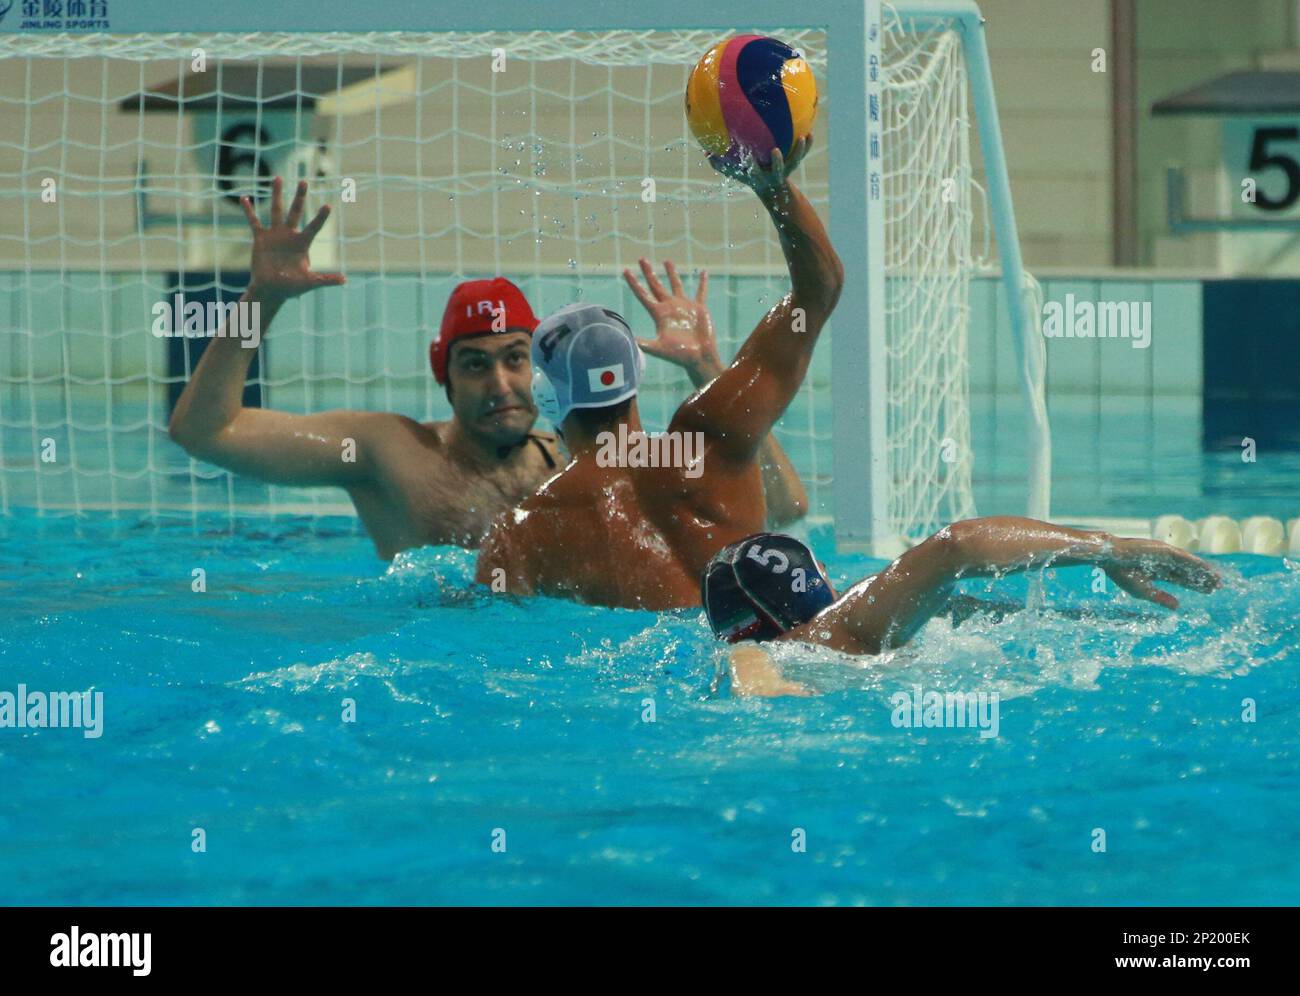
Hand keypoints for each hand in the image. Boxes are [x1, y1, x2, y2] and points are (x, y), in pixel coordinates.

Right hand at [241, 176, 344, 300]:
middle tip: (304, 181)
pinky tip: (244, 198)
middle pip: (296, 211)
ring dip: (277, 194)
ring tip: (278, 178)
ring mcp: (275, 234)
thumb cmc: (292, 287)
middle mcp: (290, 235)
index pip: (314, 227)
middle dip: (300, 197)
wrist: (271, 290)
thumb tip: (345, 281)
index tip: (328, 206)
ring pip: (276, 210)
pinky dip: (248, 210)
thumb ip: (326, 279)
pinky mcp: (260, 238)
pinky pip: (254, 221)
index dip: (320, 218)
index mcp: (303, 243)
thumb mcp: (310, 282)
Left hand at [622, 258, 720, 382]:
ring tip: (666, 261)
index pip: (643, 295)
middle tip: (642, 259)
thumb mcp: (660, 349)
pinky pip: (701, 292)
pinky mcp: (698, 308)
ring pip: (676, 285)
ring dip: (671, 273)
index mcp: (659, 314)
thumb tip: (630, 340)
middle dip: (649, 272)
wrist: (699, 357)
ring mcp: (684, 306)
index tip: (626, 271)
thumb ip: (646, 344)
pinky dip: (702, 283)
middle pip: (656, 286)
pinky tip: (703, 272)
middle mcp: (670, 307)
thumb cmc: (679, 355)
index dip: (634, 283)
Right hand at [707, 136, 811, 197]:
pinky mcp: (794, 165)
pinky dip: (807, 145)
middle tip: (776, 151)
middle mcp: (773, 175)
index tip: (747, 154)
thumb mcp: (737, 173)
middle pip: (777, 170)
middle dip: (777, 162)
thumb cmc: (752, 178)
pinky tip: (810, 131)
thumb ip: (721, 165)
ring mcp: (785, 171)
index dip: (750, 164)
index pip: (753, 171)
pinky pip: (802, 154)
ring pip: (794, 162)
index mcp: (759, 176)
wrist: (775, 193)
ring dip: (799, 151)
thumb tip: (704, 153)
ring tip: (803, 137)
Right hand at [1104, 537, 1221, 608]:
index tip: (1209, 591)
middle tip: (1218, 586)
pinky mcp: (1166, 550)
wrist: (1112, 558)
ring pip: (1189, 565)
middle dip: (1202, 579)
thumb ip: (1161, 598)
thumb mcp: (1143, 591)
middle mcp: (1164, 563)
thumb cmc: (1123, 574)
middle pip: (1188, 572)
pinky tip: (1207, 570)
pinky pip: (1186, 559)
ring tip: (1218, 579)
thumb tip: (1178, 606)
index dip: (1194, 585)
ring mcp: (1166, 556)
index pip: (1181, 579)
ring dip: (1203, 572)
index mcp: (1157, 572)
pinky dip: (1197, 564)